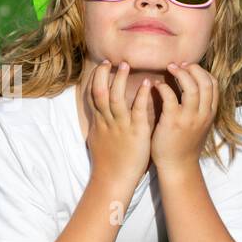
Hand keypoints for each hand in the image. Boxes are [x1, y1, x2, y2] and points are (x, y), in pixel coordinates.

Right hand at [84, 60, 154, 190]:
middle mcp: (107, 121)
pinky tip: (148, 84)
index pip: (93, 96)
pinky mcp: (135, 132)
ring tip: (125, 65)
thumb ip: (100, 127)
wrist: (113, 180)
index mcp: (99, 123)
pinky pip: (137, 110)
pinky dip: (140, 96)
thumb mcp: (98, 141)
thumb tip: (99, 118)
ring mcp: (120, 126)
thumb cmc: (108, 164)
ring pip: (115, 98)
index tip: (102, 67)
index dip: (96, 80)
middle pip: (100, 92)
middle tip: (111, 61)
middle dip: (104, 75)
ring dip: (120, 80)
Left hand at [150, 62, 217, 174]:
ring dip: (180, 73)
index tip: (189, 67)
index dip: (202, 72)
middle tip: (178, 64)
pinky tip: (157, 85)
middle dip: (192, 68)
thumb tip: (193, 88)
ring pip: (191, 86)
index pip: (213, 84)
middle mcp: (203, 114)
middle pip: (205, 81)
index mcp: (210, 113)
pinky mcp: (173, 122)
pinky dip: (164, 87)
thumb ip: (199, 108)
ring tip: (169, 68)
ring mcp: (189, 118)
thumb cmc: (184, 144)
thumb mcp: (199, 125)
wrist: (177, 166)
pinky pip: (170, 96)